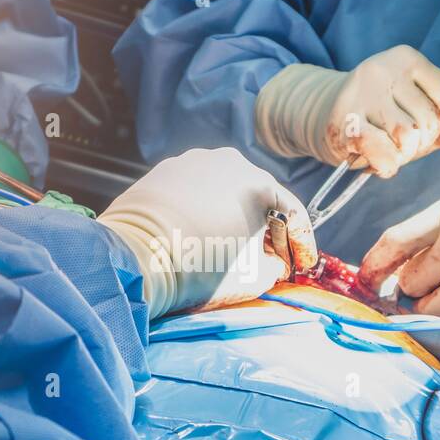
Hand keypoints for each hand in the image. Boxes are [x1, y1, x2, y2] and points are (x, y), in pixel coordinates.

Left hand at [98, 148, 316, 319]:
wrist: (137, 255)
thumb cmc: (202, 267)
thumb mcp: (252, 276)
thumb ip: (273, 266)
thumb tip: (272, 263)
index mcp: (259, 183)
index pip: (291, 214)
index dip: (301, 245)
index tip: (301, 267)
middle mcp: (229, 162)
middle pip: (260, 200)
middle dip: (268, 232)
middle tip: (271, 261)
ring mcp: (193, 162)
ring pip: (226, 192)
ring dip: (235, 219)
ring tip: (233, 248)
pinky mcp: (164, 171)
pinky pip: (196, 192)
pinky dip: (204, 211)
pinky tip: (200, 234)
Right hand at [254, 45, 439, 177]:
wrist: (323, 117)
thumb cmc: (382, 117)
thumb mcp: (422, 116)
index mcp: (407, 59)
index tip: (418, 119)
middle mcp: (382, 69)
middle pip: (430, 122)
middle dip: (420, 141)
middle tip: (396, 137)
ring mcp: (360, 94)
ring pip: (409, 139)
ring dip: (402, 155)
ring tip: (385, 146)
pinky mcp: (344, 123)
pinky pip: (386, 155)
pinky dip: (388, 166)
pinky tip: (378, 161)